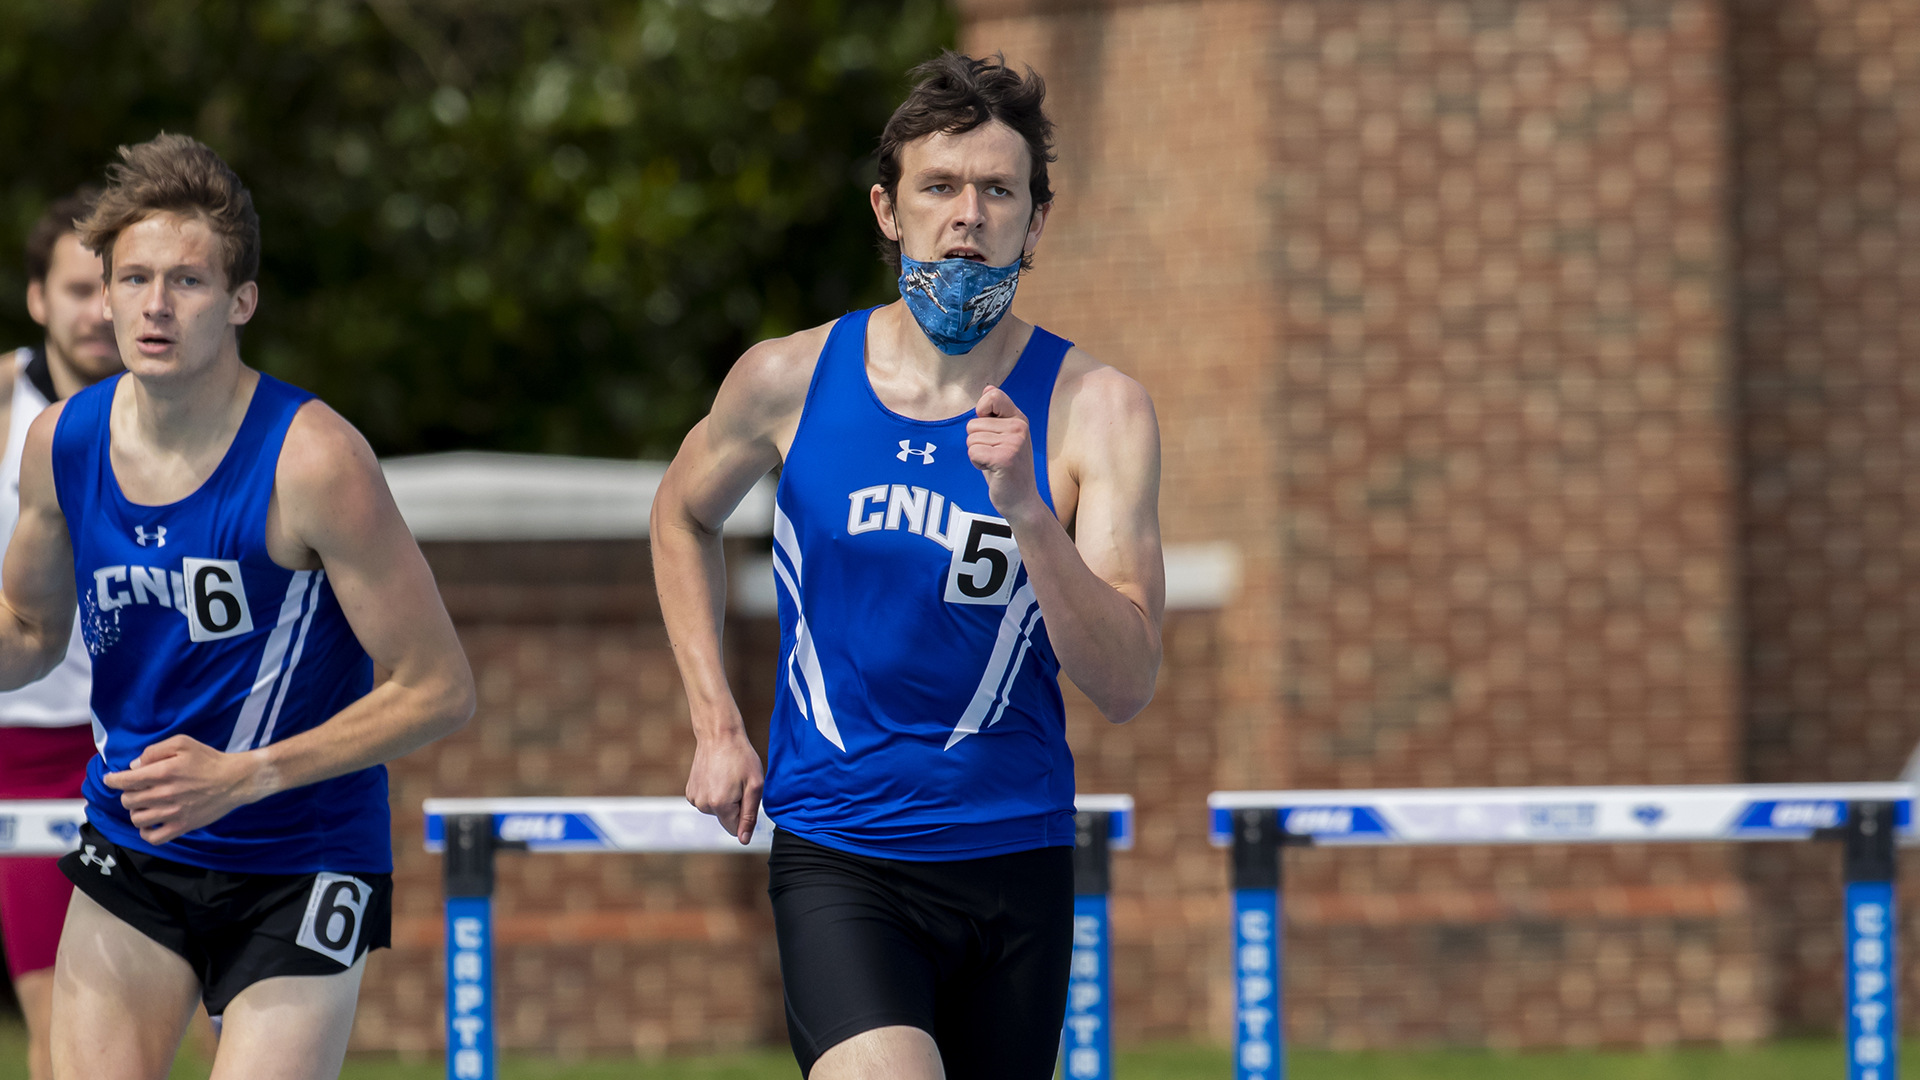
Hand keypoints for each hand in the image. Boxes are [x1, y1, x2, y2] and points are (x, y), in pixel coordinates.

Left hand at [102, 735, 264, 844]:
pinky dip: (146, 832)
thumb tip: (134, 766)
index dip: (112, 780)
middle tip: (139, 789)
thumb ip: (155, 750)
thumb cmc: (209, 759)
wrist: (235, 780)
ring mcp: (172, 813)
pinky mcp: (182, 826)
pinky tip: (150, 824)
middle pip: (128, 800)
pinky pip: (153, 838)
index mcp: (162, 773)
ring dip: (136, 811)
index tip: (111, 779)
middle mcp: (163, 794)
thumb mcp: (183, 743)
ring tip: (145, 805)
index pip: (124, 781)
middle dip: (129, 793)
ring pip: (136, 819)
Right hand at [686, 727, 763, 844]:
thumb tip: (744, 840)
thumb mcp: (755, 786)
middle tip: (738, 784)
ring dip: (725, 800)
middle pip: (726, 820)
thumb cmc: (741, 757)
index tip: (746, 795)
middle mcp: (703, 805)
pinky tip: (717, 776)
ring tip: (727, 778)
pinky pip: (708, 802)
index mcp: (720, 805)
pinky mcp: (690, 792)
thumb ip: (749, 816)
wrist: (718, 735)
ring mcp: (694, 799)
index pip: (736, 829)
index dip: (745, 815)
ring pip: (716, 811)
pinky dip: (714, 793)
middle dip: (735, 807)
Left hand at [968, 386, 1045, 524]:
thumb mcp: (1003, 437)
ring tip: (995, 463)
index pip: (992, 396)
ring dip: (977, 454)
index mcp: (1019, 418)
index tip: (989, 430)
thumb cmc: (1007, 468)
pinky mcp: (1005, 458)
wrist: (1021, 500)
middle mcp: (1019, 427)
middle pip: (973, 424)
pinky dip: (977, 464)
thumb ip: (995, 414)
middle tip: (995, 456)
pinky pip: (973, 452)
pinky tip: (993, 471)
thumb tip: (988, 387)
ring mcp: (1014, 442)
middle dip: (977, 442)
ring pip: (971, 439)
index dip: (981, 412)